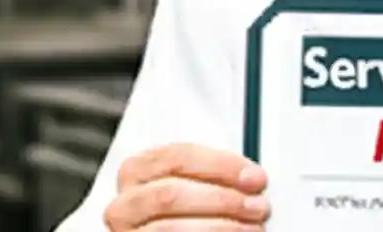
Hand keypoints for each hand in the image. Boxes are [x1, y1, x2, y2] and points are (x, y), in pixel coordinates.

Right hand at [104, 143, 271, 230]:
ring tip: (251, 228)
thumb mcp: (192, 184)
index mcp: (138, 170)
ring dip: (221, 227)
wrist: (171, 231)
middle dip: (222, 200)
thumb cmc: (183, 210)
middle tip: (258, 206)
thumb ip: (212, 176)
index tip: (254, 176)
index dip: (221, 166)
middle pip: (172, 194)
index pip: (178, 157)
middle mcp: (124, 202)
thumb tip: (251, 177)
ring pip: (172, 228)